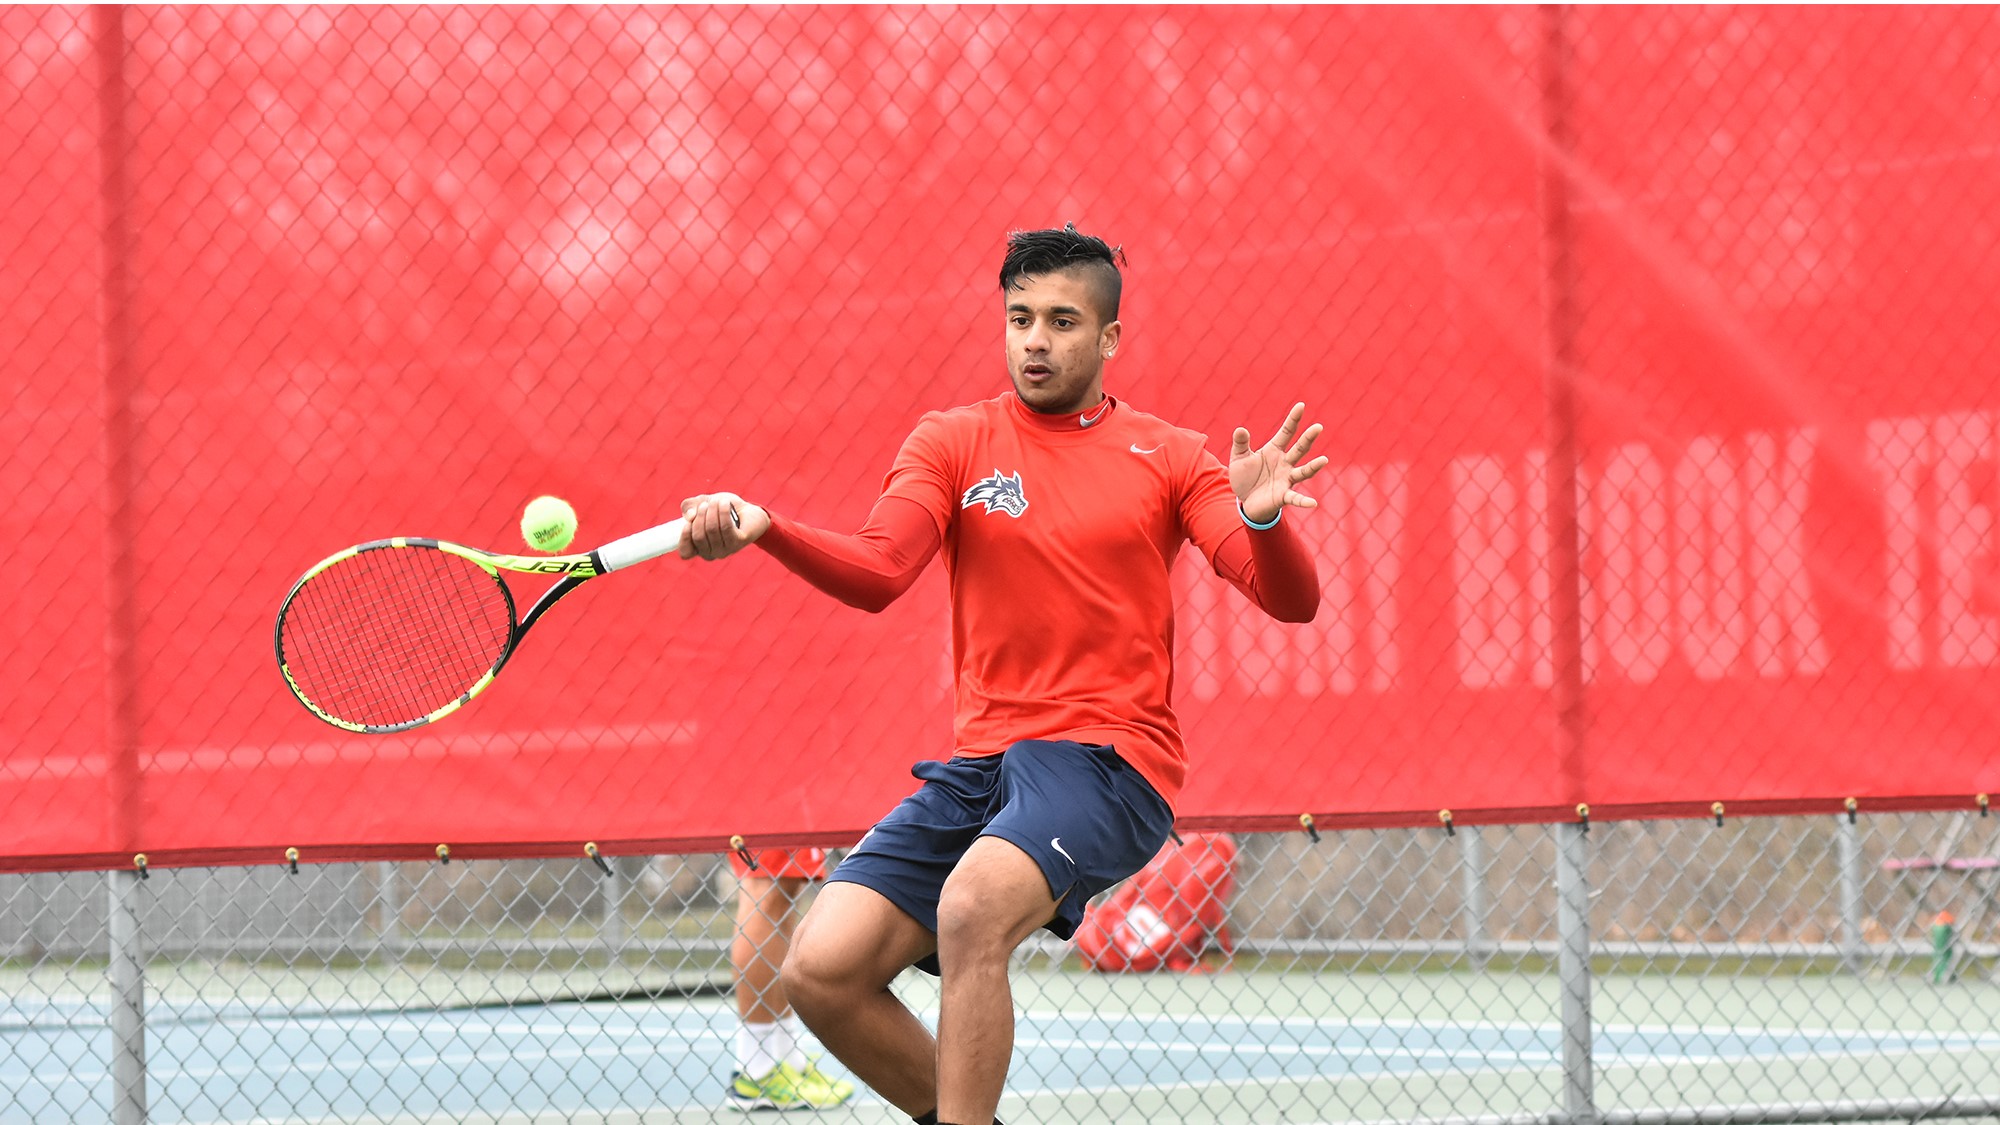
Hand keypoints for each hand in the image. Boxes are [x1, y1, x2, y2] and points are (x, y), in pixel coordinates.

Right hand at [677, 492, 769, 559]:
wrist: (747, 510)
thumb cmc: (721, 510)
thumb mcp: (702, 504)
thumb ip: (689, 507)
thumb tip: (689, 516)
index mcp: (698, 548)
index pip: (685, 553)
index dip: (684, 538)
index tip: (687, 522)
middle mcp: (711, 553)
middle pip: (698, 537)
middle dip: (700, 516)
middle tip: (705, 504)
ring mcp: (725, 550)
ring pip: (712, 530)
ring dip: (713, 511)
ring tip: (717, 501)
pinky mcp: (738, 543)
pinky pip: (726, 527)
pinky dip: (723, 512)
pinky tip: (725, 503)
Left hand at [1229, 402, 1328, 524]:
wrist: (1244, 500)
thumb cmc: (1245, 477)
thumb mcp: (1239, 458)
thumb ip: (1240, 444)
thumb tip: (1240, 429)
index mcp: (1274, 450)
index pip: (1286, 432)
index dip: (1293, 419)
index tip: (1301, 405)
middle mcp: (1285, 463)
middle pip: (1299, 449)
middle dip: (1308, 438)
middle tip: (1318, 427)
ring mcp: (1286, 479)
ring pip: (1303, 471)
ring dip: (1313, 467)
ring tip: (1324, 460)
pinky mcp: (1283, 496)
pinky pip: (1295, 498)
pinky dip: (1303, 501)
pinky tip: (1312, 503)